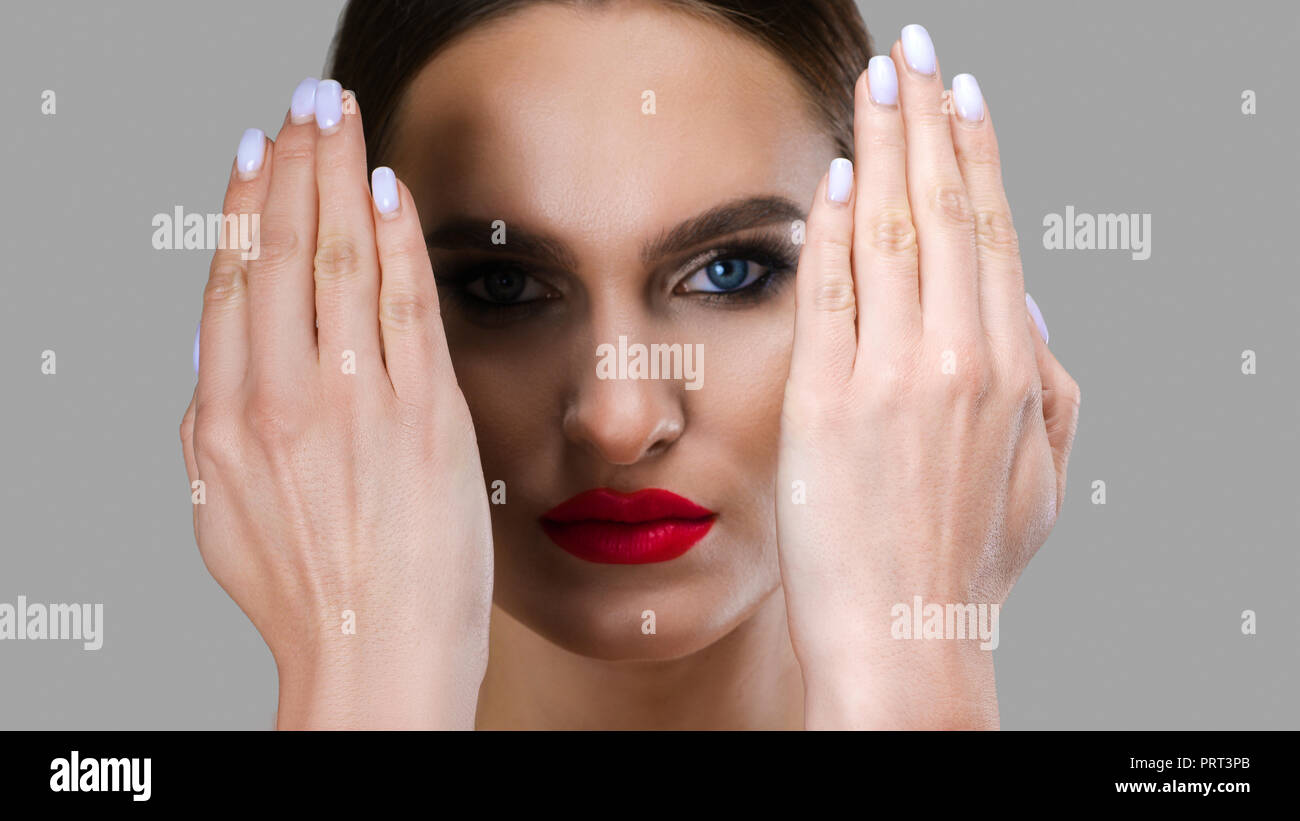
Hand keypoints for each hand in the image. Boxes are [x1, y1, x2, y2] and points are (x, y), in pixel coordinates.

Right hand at [179, 80, 492, 728]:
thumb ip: (214, 423)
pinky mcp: (427, 415)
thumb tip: (220, 350)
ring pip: (342, 259)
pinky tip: (391, 191)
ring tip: (341, 121)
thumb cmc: (304, 594)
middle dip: (293, 164)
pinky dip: (397, 239)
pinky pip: (408, 303)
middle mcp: (284, 401)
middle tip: (304, 105)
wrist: (373, 654)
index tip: (252, 152)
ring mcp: (358, 403)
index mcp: (225, 421)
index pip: (232, 282)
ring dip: (341, 176)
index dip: (243, 206)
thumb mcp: (220, 510)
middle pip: (284, 251)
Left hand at [776, 30, 1079, 728]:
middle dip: (927, 121)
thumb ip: (1049, 390)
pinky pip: (830, 292)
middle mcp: (957, 360)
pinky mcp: (824, 401)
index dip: (978, 156)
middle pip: (944, 210)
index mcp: (1014, 374)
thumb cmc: (967, 565)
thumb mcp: (1043, 481)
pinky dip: (833, 229)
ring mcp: (889, 377)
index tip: (965, 97)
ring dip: (883, 147)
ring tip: (876, 84)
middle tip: (914, 54)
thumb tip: (1024, 309)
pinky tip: (834, 177)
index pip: (994, 235)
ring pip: (890, 232)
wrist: (907, 638)